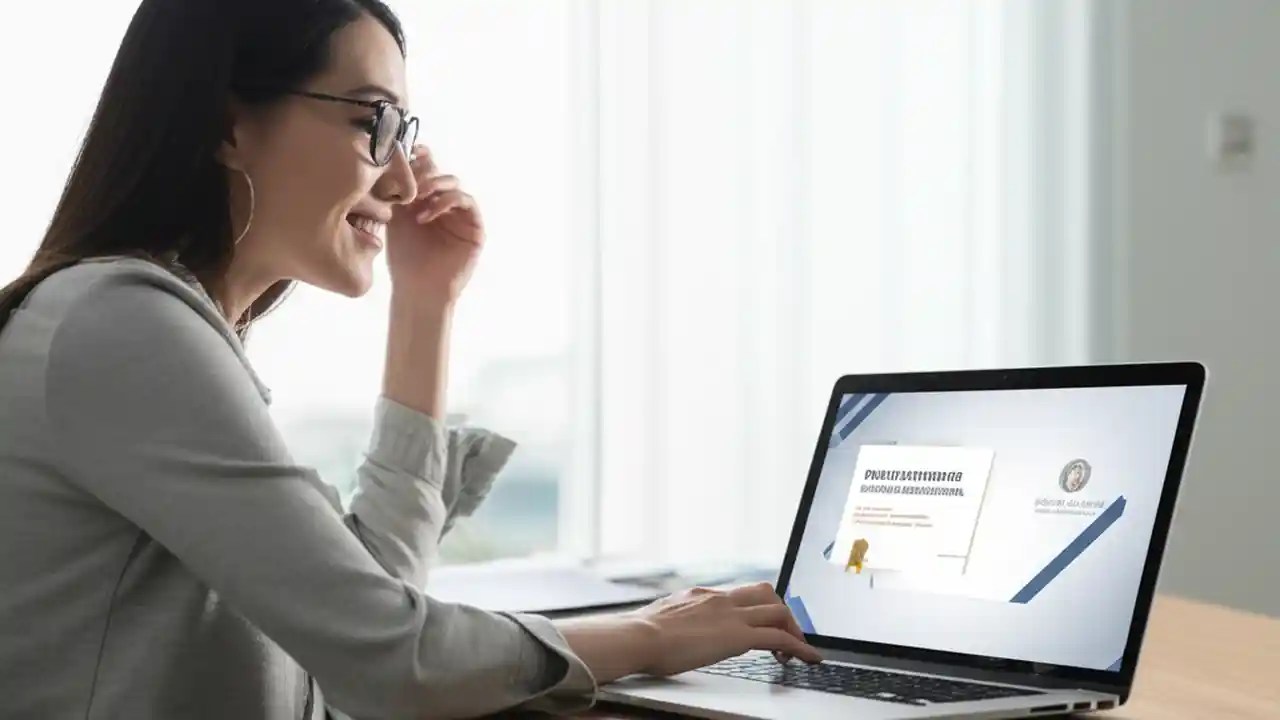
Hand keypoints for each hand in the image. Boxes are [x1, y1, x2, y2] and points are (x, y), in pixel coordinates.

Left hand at [386, 145, 483, 305]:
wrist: (417, 288)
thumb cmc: (404, 257)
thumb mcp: (396, 217)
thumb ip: (398, 191)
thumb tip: (395, 161)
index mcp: (428, 199)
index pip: (429, 170)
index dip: (422, 158)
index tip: (408, 152)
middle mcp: (446, 204)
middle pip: (441, 173)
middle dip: (425, 172)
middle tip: (409, 181)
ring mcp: (462, 215)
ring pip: (455, 184)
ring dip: (435, 185)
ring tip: (416, 197)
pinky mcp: (475, 227)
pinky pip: (466, 201)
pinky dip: (446, 201)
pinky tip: (425, 215)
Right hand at [627, 581, 822, 676]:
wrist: (639, 636)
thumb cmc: (641, 633)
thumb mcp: (661, 617)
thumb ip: (674, 618)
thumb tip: (670, 626)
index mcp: (702, 593)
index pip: (740, 593)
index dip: (758, 606)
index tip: (762, 620)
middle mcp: (721, 598)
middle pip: (766, 594)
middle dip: (782, 613)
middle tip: (787, 634)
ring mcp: (732, 615)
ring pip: (779, 611)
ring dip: (794, 630)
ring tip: (800, 649)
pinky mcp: (739, 636)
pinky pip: (780, 638)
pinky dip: (800, 647)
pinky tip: (809, 659)